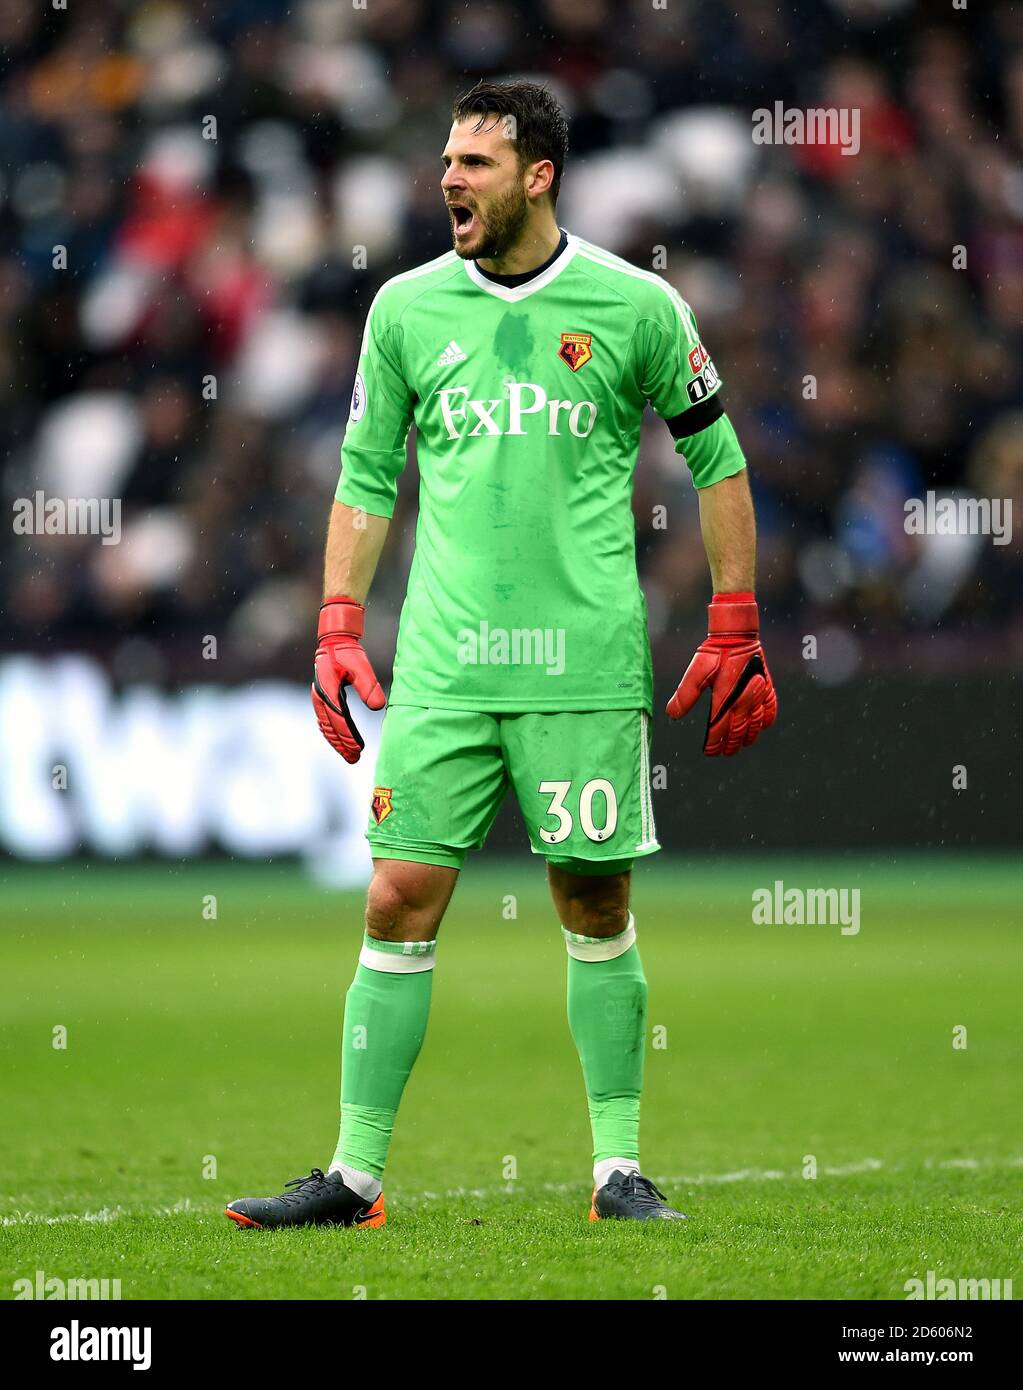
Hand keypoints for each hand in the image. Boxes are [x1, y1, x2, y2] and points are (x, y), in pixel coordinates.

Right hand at [311, 596, 385, 762]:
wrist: (333, 641)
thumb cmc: (347, 652)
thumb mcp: (361, 666)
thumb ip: (369, 686)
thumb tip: (378, 707)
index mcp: (328, 691)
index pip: (340, 719)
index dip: (349, 736)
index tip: (360, 749)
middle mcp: (320, 697)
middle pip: (330, 728)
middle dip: (342, 745)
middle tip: (355, 759)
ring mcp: (319, 698)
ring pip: (326, 727)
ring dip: (336, 742)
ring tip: (348, 755)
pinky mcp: (321, 698)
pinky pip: (324, 721)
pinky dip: (331, 733)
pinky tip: (338, 742)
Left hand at [666, 592, 776, 755]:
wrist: (737, 633)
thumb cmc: (715, 651)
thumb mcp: (695, 672)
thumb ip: (685, 695)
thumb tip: (673, 715)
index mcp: (725, 699)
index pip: (719, 730)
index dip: (714, 743)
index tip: (709, 752)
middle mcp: (743, 700)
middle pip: (738, 731)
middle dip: (730, 745)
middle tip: (725, 753)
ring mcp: (757, 693)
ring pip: (756, 724)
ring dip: (748, 737)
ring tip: (742, 745)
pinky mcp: (767, 686)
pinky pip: (771, 709)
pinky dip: (767, 721)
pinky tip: (762, 727)